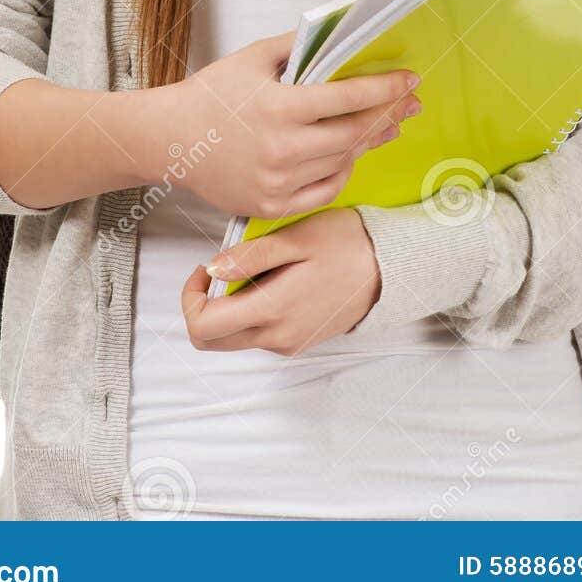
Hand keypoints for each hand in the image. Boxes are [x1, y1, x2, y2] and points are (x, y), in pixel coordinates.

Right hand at [156, 29, 421, 217]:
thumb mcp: (254, 57)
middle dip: (389, 115)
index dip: (385, 88)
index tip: (409, 80)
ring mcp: (279, 181)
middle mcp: (282, 148)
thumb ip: (299, 46)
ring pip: (343, 161)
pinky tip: (351, 154)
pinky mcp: (273, 204)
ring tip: (387, 125)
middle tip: (410, 104)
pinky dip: (343, 170)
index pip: (348, 97)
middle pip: (354, 132)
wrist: (172, 139)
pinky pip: (325, 190)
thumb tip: (340, 32)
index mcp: (279, 107)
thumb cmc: (211, 95)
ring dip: (370, 141)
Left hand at [180, 208, 380, 354]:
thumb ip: (250, 257)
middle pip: (213, 340)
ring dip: (230, 306)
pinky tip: (275, 280)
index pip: (204, 327)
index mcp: (272, 310)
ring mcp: (288, 344)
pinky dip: (252, 310)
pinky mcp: (297, 342)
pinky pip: (259, 333)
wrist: (391, 269)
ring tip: (257, 268)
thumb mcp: (297, 238)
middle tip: (220, 269)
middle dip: (203, 306)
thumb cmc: (347, 245)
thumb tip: (211, 269)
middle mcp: (277, 337)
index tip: (205, 267)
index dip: (191, 297)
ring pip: (235, 336)